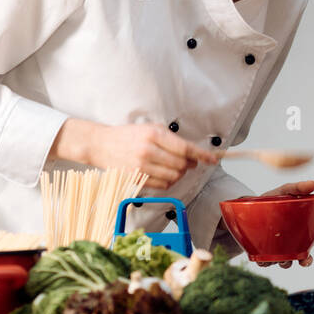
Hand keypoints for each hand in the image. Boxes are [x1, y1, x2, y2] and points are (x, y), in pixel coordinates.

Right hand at [73, 121, 219, 190]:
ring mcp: (141, 166)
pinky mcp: (136, 179)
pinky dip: (168, 182)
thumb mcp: (150, 128)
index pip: (185, 148)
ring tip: (174, 167)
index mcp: (154, 134)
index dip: (202, 155)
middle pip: (182, 165)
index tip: (212, 159)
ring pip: (174, 177)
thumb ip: (171, 139)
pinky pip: (162, 185)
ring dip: (179, 174)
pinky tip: (164, 174)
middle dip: (189, 165)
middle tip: (189, 162)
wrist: (101, 144)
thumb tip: (193, 153)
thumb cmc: (128, 135)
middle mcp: (148, 150)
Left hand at [254, 179, 313, 268]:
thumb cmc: (271, 199)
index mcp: (301, 227)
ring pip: (287, 262)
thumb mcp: (283, 191)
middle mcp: (292, 241)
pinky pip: (266, 262)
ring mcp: (279, 249)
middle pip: (304, 254)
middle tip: (306, 259)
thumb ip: (297, 188)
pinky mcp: (263, 254)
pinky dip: (267, 262)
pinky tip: (266, 259)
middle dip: (307, 260)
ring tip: (285, 260)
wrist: (247, 206)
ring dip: (288, 263)